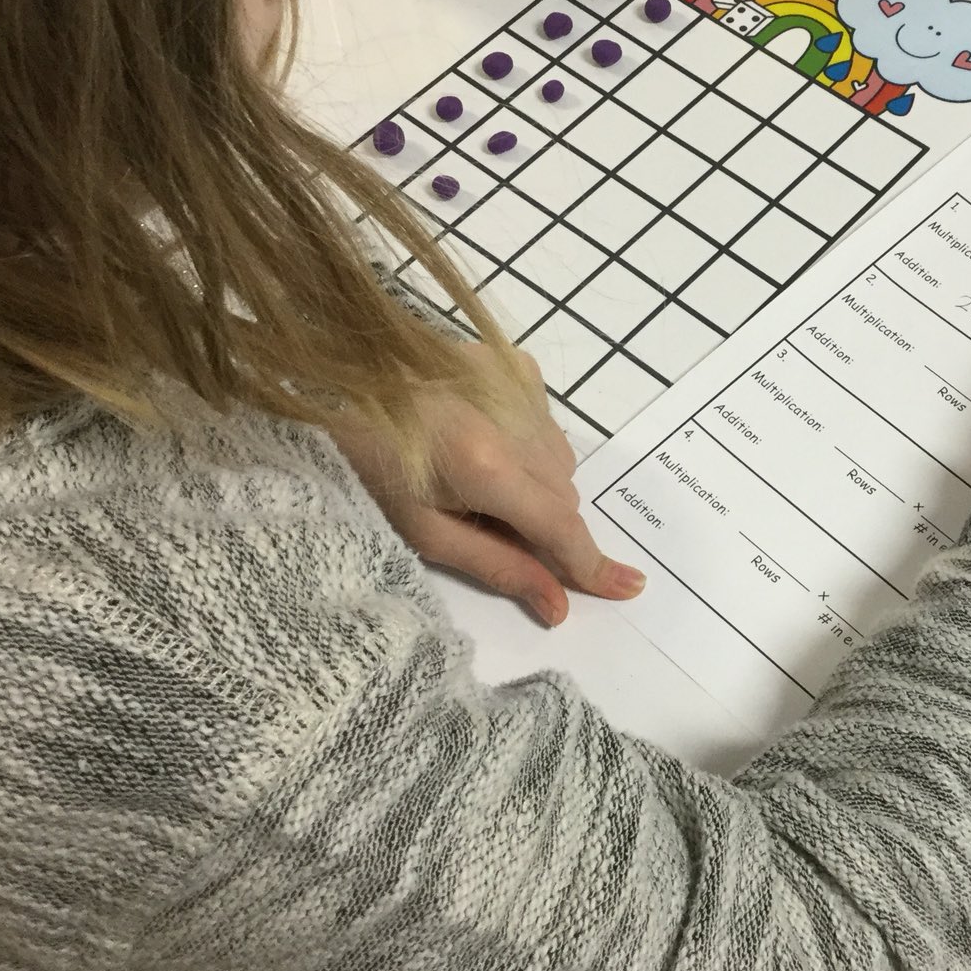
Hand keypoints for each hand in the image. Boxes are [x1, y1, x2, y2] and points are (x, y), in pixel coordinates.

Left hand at [327, 346, 643, 625]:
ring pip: (561, 461)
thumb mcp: (425, 533)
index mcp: (487, 469)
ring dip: (537, 485)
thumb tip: (559, 605)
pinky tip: (483, 438)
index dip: (593, 564)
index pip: (561, 527)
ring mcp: (520, 386)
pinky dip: (528, 442)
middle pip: (565, 497)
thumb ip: (498, 567)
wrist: (340, 385)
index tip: (630, 586)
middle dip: (544, 526)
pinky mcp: (515, 365)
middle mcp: (516, 423)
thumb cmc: (373, 470)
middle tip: (491, 527)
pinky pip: (547, 422)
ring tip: (478, 479)